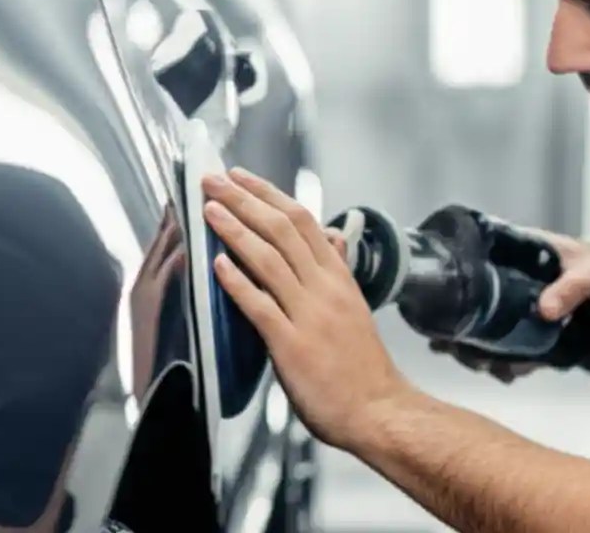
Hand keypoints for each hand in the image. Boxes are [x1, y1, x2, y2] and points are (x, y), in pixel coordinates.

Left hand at [201, 168, 412, 451]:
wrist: (380, 411)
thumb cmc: (362, 366)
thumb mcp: (355, 306)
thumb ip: (338, 270)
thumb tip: (333, 237)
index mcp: (337, 278)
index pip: (302, 221)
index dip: (268, 194)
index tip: (241, 176)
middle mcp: (324, 289)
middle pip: (282, 229)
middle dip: (244, 200)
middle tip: (213, 180)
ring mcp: (309, 315)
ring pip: (269, 259)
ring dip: (235, 230)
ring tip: (209, 210)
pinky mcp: (293, 346)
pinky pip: (261, 306)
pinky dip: (238, 283)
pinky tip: (217, 265)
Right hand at [423, 227, 589, 382]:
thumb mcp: (589, 276)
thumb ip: (569, 290)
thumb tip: (544, 311)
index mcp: (509, 252)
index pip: (464, 272)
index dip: (449, 300)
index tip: (440, 327)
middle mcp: (502, 276)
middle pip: (467, 309)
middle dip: (463, 338)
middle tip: (471, 359)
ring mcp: (512, 302)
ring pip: (482, 330)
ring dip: (483, 354)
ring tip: (497, 370)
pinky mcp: (526, 323)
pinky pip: (505, 343)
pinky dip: (506, 360)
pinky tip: (511, 372)